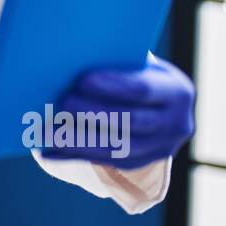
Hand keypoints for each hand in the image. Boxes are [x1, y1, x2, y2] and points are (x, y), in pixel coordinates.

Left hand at [41, 53, 194, 169]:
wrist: (161, 105)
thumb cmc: (138, 73)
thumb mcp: (141, 65)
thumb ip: (119, 64)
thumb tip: (73, 62)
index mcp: (177, 92)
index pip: (144, 90)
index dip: (114, 86)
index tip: (83, 80)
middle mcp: (176, 124)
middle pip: (129, 121)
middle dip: (93, 113)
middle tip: (63, 103)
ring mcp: (161, 149)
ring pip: (116, 149)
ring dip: (79, 141)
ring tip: (48, 132)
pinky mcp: (141, 164)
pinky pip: (105, 162)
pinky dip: (76, 155)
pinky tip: (50, 151)